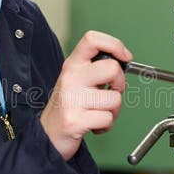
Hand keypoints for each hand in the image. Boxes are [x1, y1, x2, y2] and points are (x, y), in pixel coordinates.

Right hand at [40, 30, 131, 159]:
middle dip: (121, 83)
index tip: (124, 57)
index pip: (92, 39)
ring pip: (115, 99)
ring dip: (114, 111)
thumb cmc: (69, 105)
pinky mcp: (74, 120)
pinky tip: (94, 124)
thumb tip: (123, 63)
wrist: (48, 133)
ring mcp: (71, 99)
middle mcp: (71, 78)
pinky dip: (106, 125)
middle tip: (112, 91)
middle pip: (112, 68)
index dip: (115, 45)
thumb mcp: (77, 79)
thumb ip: (96, 68)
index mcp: (72, 64)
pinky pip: (107, 119)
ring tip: (100, 112)